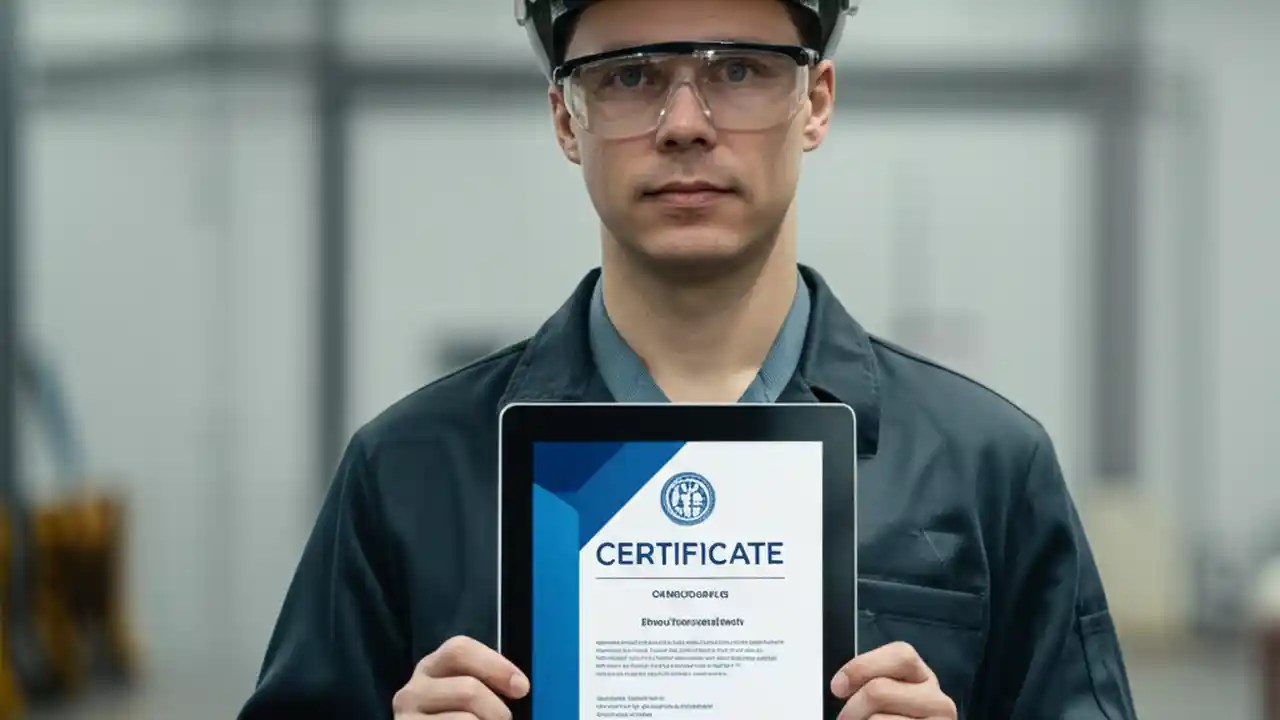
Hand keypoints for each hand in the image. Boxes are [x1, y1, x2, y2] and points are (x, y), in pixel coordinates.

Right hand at [392, 635, 529, 718]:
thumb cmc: (455, 717)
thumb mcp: (466, 696)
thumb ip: (485, 684)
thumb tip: (519, 686)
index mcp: (431, 668)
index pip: (460, 649)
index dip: (496, 665)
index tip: (522, 688)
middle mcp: (412, 690)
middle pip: (468, 688)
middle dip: (496, 708)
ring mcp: (406, 717)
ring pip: (466, 719)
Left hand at [831, 641, 956, 719]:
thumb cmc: (891, 718)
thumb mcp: (886, 696)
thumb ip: (871, 682)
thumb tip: (842, 683)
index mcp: (923, 678)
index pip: (901, 655)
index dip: (863, 666)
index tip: (839, 686)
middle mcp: (937, 699)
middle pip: (880, 690)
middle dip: (853, 706)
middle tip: (846, 717)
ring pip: (877, 719)